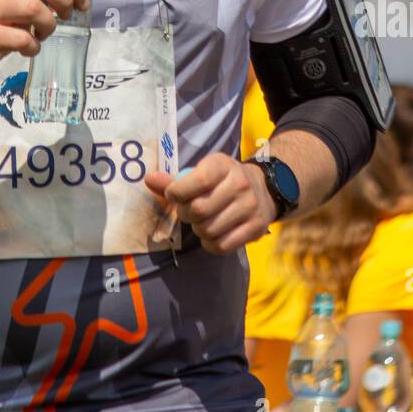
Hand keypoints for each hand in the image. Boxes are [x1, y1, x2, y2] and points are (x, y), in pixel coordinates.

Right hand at [0, 0, 100, 83]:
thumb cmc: (4, 26)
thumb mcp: (30, 5)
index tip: (83, 4)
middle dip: (65, 0)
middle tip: (68, 17)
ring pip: (34, 8)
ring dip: (48, 25)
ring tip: (43, 35)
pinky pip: (21, 38)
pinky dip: (32, 46)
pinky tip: (29, 48)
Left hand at [144, 153, 277, 254]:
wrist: (264, 190)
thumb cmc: (223, 180)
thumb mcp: (203, 171)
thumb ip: (175, 179)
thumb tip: (149, 180)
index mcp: (223, 165)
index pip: (198, 180)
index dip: (177, 191)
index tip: (173, 195)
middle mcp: (240, 184)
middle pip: (200, 209)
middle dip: (185, 214)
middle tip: (187, 212)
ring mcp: (250, 207)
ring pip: (209, 230)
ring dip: (198, 230)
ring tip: (201, 222)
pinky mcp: (256, 229)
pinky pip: (222, 246)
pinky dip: (210, 244)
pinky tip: (211, 235)